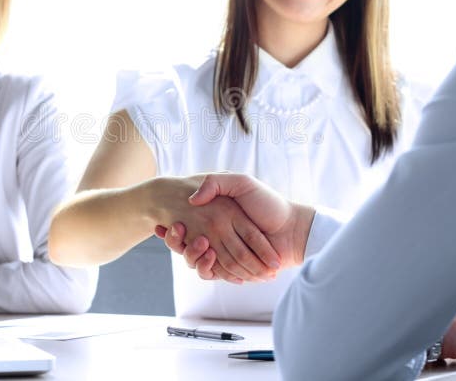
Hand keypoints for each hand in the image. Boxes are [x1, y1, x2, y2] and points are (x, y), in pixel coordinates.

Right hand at [149, 176, 280, 282]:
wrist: (293, 230)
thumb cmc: (270, 203)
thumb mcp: (242, 182)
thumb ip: (216, 182)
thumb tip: (192, 199)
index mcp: (218, 215)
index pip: (188, 222)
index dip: (173, 226)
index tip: (162, 223)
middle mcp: (218, 235)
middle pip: (187, 243)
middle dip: (175, 241)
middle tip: (174, 232)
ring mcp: (225, 253)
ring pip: (196, 260)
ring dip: (190, 254)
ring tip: (196, 243)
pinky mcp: (233, 270)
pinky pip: (212, 273)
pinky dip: (207, 268)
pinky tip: (208, 255)